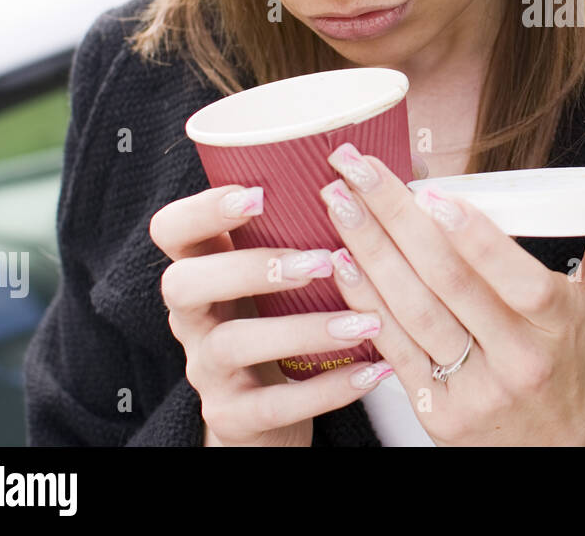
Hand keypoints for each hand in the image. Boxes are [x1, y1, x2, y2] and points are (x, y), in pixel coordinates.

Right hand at [149, 185, 397, 446]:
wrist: (275, 411)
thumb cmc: (294, 316)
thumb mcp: (298, 271)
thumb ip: (330, 223)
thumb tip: (412, 167)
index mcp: (205, 266)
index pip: (171, 229)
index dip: (203, 209)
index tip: (258, 193)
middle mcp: (193, 317)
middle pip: (183, 283)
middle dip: (251, 267)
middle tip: (322, 261)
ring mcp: (206, 369)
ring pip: (231, 345)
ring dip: (302, 330)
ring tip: (365, 322)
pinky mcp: (231, 417)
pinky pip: (270, 407)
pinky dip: (326, 389)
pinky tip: (374, 372)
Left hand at [318, 140, 584, 445]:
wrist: (548, 449)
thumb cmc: (573, 361)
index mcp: (558, 324)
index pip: (516, 279)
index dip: (474, 237)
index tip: (434, 193)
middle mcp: (516, 359)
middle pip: (448, 282)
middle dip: (395, 218)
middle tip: (357, 170)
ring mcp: (472, 387)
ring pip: (413, 311)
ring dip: (368, 251)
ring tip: (337, 202)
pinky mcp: (435, 408)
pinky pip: (394, 346)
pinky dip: (364, 301)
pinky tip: (342, 260)